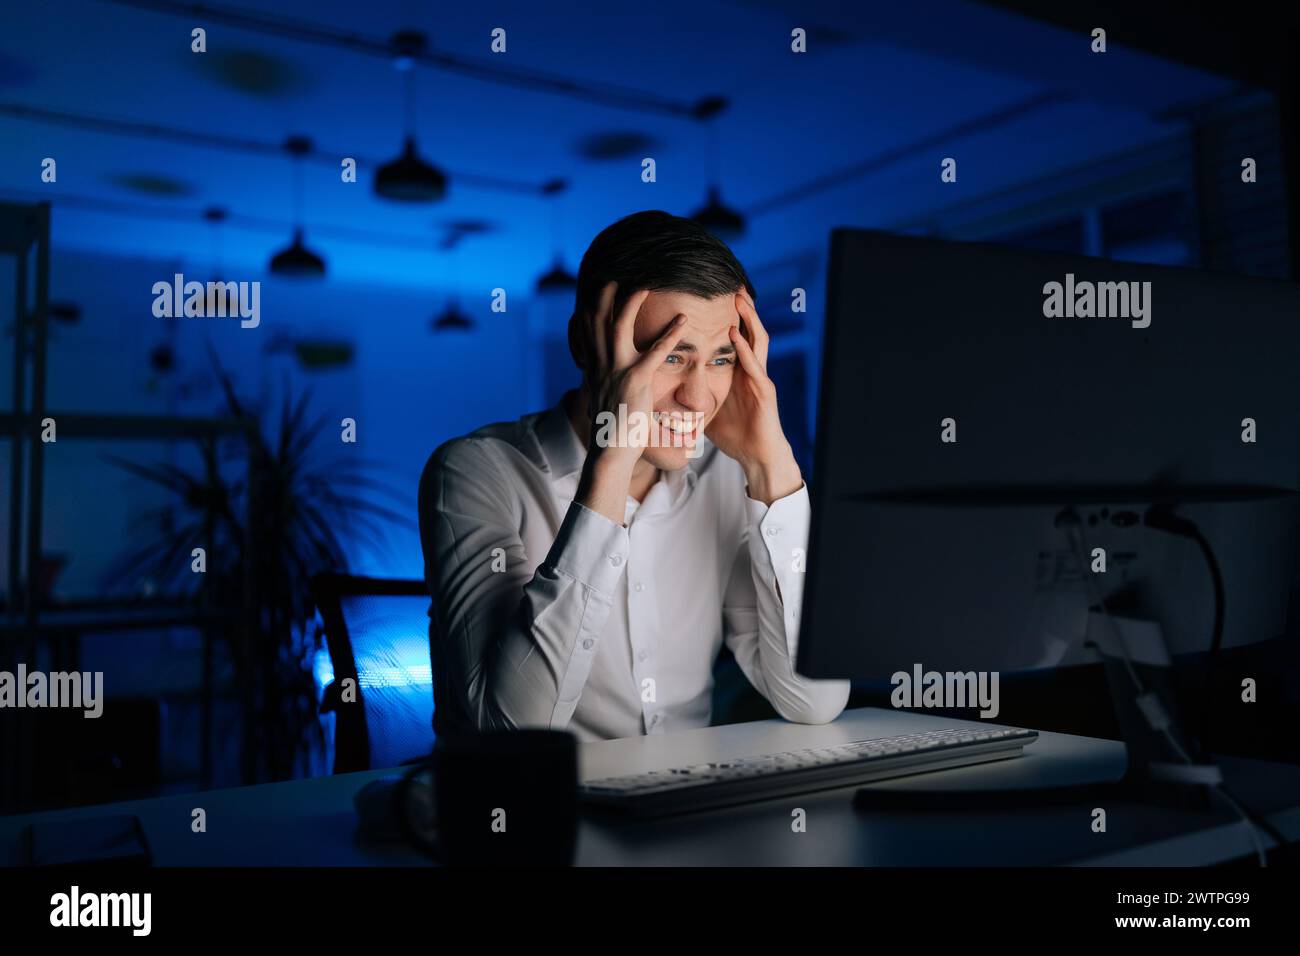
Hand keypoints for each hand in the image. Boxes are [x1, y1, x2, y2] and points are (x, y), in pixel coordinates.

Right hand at [582, 280, 687, 466]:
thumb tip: (598, 377)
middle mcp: (602, 366)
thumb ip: (603, 383)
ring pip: (619, 329)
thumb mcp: (603, 401)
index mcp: (595, 369)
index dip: (590, 309)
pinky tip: (683, 320)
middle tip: (614, 277)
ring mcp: (618, 372)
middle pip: (597, 321)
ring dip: (631, 305)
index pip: (587, 331)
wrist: (611, 452)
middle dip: (604, 297)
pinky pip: (655, 352)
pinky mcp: (636, 382)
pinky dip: (670, 334)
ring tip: (645, 286)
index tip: (596, 292)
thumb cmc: (611, 430)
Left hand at [704, 290, 802, 503]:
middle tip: (733, 283)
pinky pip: (754, 366)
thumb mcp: (709, 408)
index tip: (717, 295)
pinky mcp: (764, 392)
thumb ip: (693, 394)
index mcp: (739, 372)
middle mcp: (752, 370)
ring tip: (739, 298)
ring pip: (758, 341)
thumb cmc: (735, 434)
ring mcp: (760, 379)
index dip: (731, 315)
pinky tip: (735, 335)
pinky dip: (744, 349)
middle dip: (744, 307)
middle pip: (750, 330)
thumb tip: (665, 389)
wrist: (757, 457)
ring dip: (749, 319)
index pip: (736, 336)